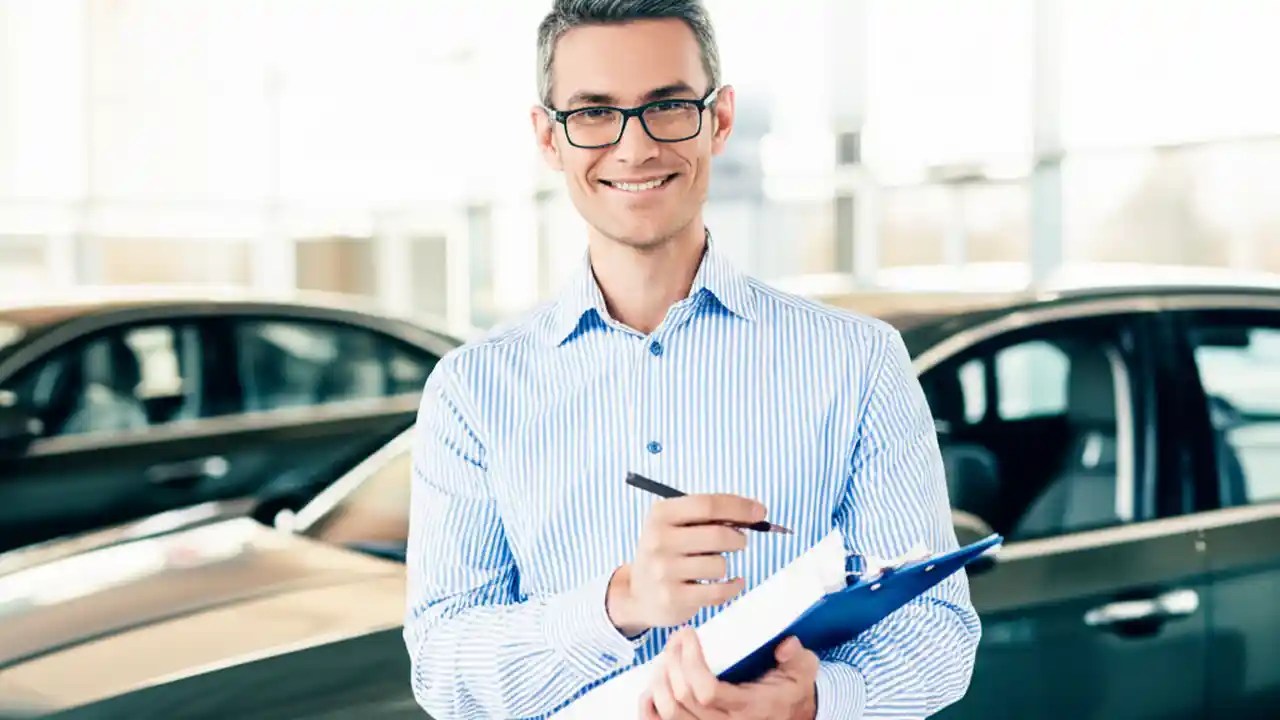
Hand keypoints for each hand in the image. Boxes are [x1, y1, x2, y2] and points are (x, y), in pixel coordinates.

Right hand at [607, 494, 762, 636]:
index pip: (708, 505)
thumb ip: (708, 517)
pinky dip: (733, 586)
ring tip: (713, 567)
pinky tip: (731, 583)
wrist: (637, 593)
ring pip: (720, 565)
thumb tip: (753, 513)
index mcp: (660, 514)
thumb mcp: (675, 525)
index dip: (739, 507)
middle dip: (738, 538)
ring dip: (726, 566)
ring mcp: (664, 571)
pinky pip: (719, 591)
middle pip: (718, 535)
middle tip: (739, 542)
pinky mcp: (673, 598)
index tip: (760, 512)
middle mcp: (658, 540)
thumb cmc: (668, 552)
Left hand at [640, 629, 818, 719]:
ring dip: (660, 680)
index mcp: (749, 709)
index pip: (707, 691)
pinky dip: (650, 707)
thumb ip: (797, 657)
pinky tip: (653, 686)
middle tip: (676, 638)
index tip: (689, 634)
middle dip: (672, 662)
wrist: (793, 715)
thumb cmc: (791, 690)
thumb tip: (786, 646)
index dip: (691, 662)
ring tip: (667, 656)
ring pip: (669, 714)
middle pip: (681, 700)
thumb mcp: (803, 671)